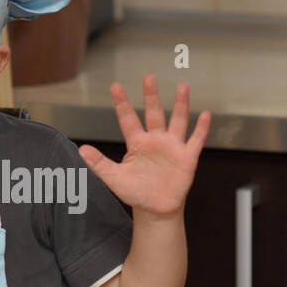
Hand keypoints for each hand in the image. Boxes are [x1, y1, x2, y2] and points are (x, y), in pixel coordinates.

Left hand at [79, 75, 210, 217]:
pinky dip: (201, 128)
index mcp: (137, 143)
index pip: (128, 119)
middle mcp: (155, 140)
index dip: (122, 103)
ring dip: (180, 104)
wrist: (155, 209)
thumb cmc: (135, 192)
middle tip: (149, 77)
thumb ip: (99, 163)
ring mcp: (172, 147)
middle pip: (153, 113)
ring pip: (177, 121)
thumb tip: (81, 149)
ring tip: (183, 86)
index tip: (115, 87)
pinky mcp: (187, 158)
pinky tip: (204, 114)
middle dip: (151, 96)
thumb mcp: (114, 178)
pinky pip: (195, 140)